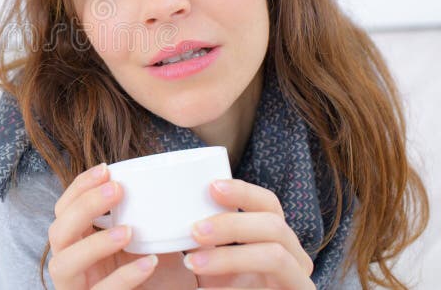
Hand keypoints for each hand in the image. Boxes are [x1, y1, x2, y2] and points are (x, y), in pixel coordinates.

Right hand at [47, 163, 197, 288]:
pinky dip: (125, 276)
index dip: (79, 187)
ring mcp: (78, 288)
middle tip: (116, 190)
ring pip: (64, 264)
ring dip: (95, 243)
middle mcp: (70, 265)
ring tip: (128, 230)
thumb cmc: (155, 278)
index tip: (106, 169)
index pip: (63, 209)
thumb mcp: (145, 245)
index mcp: (77, 243)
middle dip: (84, 207)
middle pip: (57, 232)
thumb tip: (167, 180)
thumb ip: (143, 218)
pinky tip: (149, 262)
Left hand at [183, 178, 315, 288]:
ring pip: (275, 254)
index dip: (243, 191)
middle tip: (194, 230)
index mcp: (274, 239)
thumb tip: (166, 205)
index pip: (268, 204)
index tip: (210, 186)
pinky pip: (275, 281)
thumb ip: (200, 238)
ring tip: (193, 262)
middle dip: (232, 223)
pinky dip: (237, 279)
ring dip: (230, 255)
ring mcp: (299, 282)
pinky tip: (208, 289)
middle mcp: (293, 258)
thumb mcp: (210, 263)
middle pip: (275, 223)